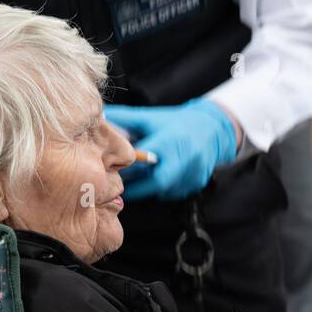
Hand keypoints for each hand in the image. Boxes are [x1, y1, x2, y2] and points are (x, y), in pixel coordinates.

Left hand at [103, 98, 238, 200]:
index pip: (144, 159)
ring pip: (164, 190)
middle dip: (137, 188)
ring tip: (138, 182)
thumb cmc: (176, 122)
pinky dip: (162, 189)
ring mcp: (193, 173)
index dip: (127, 167)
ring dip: (148, 189)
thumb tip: (98, 117)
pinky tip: (157, 179)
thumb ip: (124, 119)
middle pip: (157, 182)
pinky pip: (174, 193)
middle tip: (122, 187)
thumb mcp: (150, 118)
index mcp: (170, 140)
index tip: (113, 171)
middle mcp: (185, 158)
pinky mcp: (197, 183)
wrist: (212, 129)